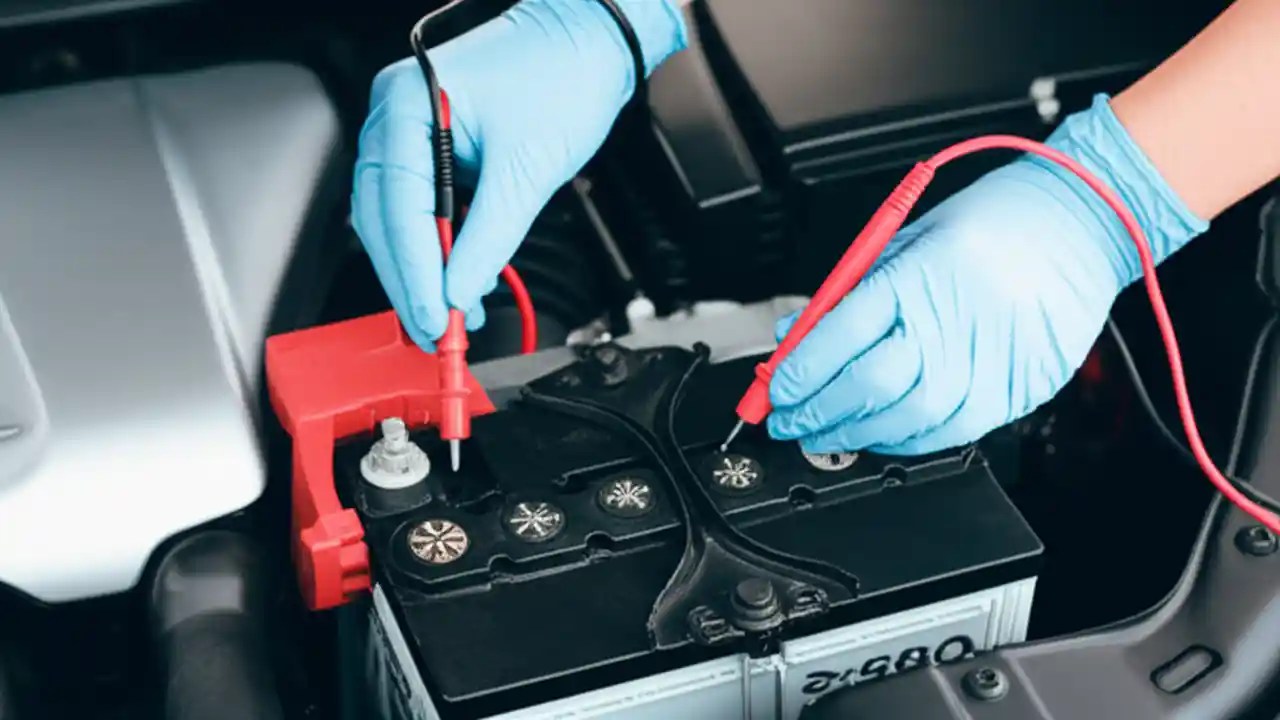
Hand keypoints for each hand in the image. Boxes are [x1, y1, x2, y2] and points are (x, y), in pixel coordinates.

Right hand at [352, 0, 685, 348]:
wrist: (592, 41)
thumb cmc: (564, 74)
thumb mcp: (528, 170)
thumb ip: (490, 238)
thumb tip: (461, 292)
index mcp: (407, 105)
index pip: (398, 208)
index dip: (415, 273)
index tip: (434, 319)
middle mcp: (395, 114)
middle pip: (383, 218)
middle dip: (410, 279)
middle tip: (435, 331)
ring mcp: (409, 128)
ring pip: (395, 218)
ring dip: (419, 269)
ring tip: (446, 314)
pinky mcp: (432, 145)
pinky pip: (418, 206)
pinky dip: (434, 246)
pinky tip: (451, 278)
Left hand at [767, 95, 1208, 455]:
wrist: (1082, 224)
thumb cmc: (995, 223)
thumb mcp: (905, 238)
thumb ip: (849, 293)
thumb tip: (796, 335)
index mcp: (922, 273)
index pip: (840, 335)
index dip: (798, 370)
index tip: (775, 387)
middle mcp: (957, 320)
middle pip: (868, 385)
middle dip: (816, 411)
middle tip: (788, 418)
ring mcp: (992, 360)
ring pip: (907, 419)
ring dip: (855, 432)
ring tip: (825, 430)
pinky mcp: (1018, 390)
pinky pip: (950, 433)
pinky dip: (905, 439)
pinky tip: (880, 432)